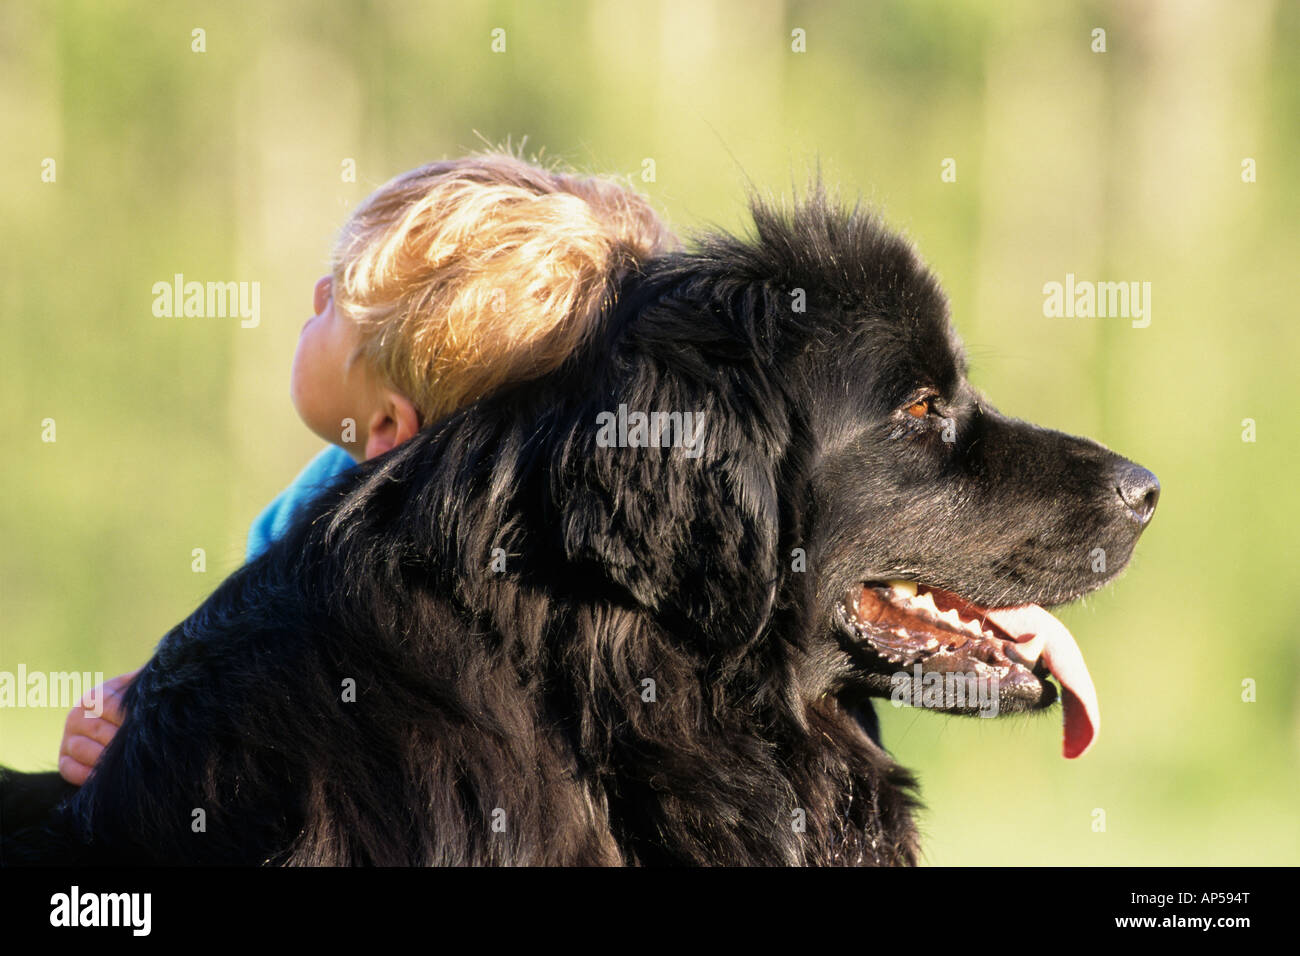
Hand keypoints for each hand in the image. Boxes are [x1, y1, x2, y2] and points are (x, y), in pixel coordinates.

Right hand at [57, 668, 139, 784]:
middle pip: (99, 731)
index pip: (110, 706)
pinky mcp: (64, 759)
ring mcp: (68, 738)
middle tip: (146, 751)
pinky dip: (87, 776)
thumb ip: (149, 686)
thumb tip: (171, 675)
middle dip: (123, 743)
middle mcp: (77, 715)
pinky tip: (107, 777)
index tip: (149, 727)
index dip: (130, 719)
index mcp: (95, 696)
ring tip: (130, 763)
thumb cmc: (139, 708)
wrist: (125, 726)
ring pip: (83, 750)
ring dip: (107, 760)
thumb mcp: (142, 692)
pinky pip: (70, 769)